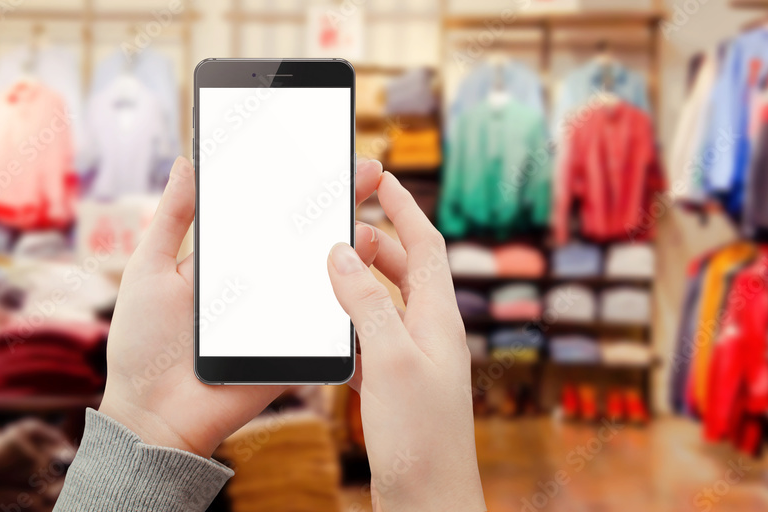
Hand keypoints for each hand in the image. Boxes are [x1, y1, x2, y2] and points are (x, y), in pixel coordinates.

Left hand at [98, 156, 385, 457]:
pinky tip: (362, 266)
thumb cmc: (142, 343)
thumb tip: (186, 162)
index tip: (322, 150)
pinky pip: (327, 319)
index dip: (297, 182)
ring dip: (352, 245)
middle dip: (339, 203)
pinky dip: (348, 293)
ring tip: (369, 218)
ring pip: (325, 273)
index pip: (270, 212)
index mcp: (229, 258)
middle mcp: (261, 282)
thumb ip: (172, 218)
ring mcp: (281, 314)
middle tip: (366, 170)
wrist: (152, 412)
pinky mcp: (294, 347)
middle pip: (307, 237)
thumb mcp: (149, 269)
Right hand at [328, 167, 485, 510]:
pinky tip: (327, 327)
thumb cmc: (420, 437)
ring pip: (389, 304)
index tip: (383, 177)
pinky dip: (352, 323)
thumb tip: (343, 251)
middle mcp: (432, 334)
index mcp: (439, 319)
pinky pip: (374, 339)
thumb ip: (367, 303)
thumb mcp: (390, 360)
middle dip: (379, 240)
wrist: (428, 502)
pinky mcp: (397, 387)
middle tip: (342, 223)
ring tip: (328, 267)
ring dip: (363, 280)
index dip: (406, 208)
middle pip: (409, 270)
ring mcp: (416, 361)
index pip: (427, 246)